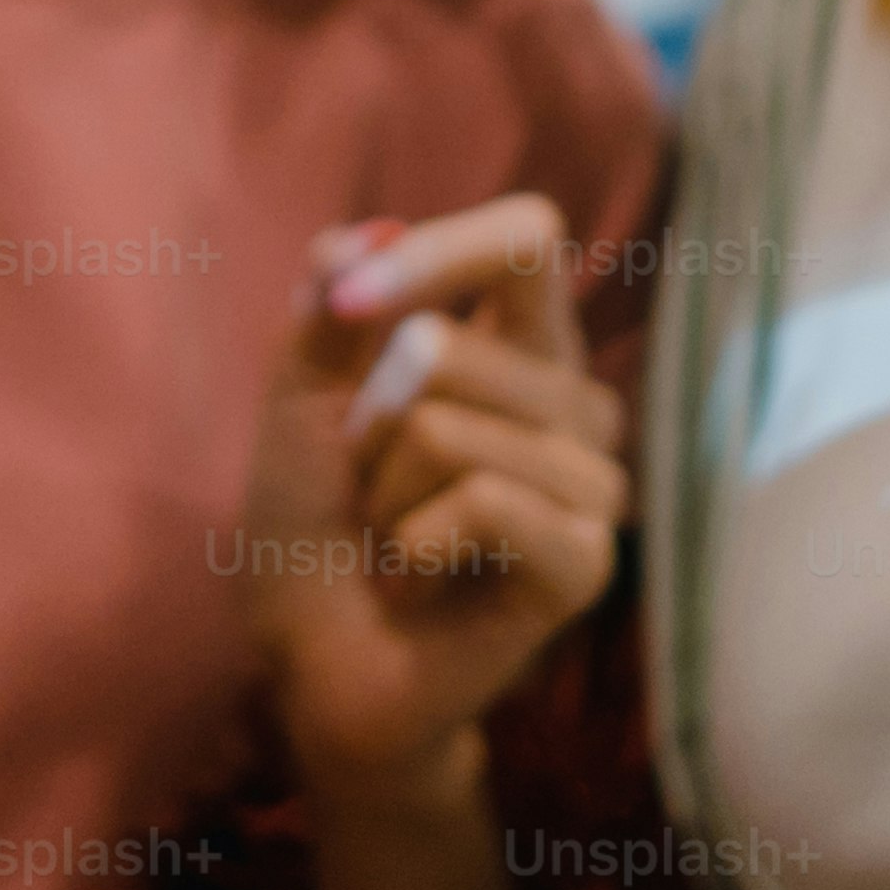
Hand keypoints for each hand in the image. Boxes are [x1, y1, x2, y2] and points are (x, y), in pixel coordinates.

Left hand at [242, 194, 628, 813]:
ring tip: (397, 533)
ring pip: (452, 427)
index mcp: (519, 342)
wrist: (313, 659)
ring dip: (386, 488)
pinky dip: (420, 537)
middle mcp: (573, 401)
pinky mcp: (585, 563)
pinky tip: (423, 573)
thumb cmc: (315, 520)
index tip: (344, 304)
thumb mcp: (299, 393)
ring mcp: (590, 484)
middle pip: (449, 340)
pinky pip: (488, 499)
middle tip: (368, 481)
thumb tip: (372, 231)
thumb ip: (327, 302)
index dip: (436, 252)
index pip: (527, 236)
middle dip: (363, 415)